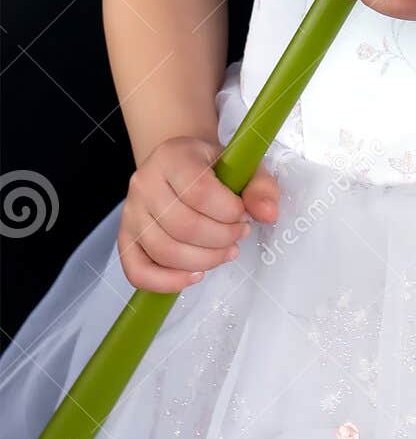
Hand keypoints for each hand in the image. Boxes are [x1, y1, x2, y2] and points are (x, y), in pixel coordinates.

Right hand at [117, 135, 279, 292]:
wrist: (178, 166)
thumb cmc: (211, 168)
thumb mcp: (240, 166)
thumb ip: (260, 187)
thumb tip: (268, 214)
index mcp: (172, 157)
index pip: (200, 192)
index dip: (228, 212)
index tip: (243, 215)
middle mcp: (144, 183)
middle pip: (183, 226)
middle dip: (221, 239)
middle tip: (238, 236)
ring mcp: (130, 212)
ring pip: (164, 251)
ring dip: (203, 261)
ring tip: (225, 252)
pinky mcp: (125, 239)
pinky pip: (138, 271)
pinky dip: (168, 282)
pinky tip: (195, 276)